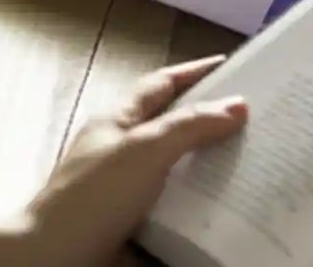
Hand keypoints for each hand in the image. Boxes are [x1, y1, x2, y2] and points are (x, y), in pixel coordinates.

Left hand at [0, 56, 246, 266]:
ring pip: (182, 175)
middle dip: (215, 126)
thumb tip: (238, 106)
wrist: (52, 261)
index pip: (162, 85)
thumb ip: (191, 125)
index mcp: (119, 123)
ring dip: (215, 174)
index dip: (195, 72)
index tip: (233, 66)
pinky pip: (180, 216)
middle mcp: (125, 154)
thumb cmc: (91, 197)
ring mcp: (130, 193)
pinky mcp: (137, 228)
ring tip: (259, 169)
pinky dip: (206, 215)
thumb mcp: (144, 149)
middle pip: (177, 130)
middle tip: (260, 124)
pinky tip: (234, 215)